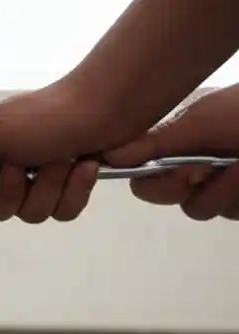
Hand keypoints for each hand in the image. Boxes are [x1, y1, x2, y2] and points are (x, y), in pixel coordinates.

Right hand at [0, 77, 131, 222]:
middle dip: (17, 191)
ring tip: (66, 157)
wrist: (110, 105)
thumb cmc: (51, 113)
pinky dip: (76, 190)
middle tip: (29, 164)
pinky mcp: (69, 190)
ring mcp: (39, 182)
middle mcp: (9, 171)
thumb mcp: (0, 132)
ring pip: (33, 214)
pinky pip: (63, 212)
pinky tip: (85, 166)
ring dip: (52, 186)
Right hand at [104, 85, 238, 220]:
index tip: (179, 170)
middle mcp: (194, 161)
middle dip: (191, 187)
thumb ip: (155, 143)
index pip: (143, 176)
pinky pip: (232, 213)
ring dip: (224, 191)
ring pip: (202, 209)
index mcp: (177, 140)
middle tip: (210, 168)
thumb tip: (107, 156)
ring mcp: (221, 182)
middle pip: (168, 198)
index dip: (156, 181)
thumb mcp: (202, 121)